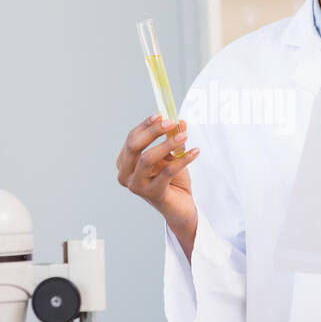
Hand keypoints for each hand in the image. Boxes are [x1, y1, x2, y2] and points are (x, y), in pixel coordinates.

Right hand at [116, 114, 198, 233]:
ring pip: (147, 159)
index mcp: (125, 163)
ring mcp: (137, 187)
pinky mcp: (152, 195)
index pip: (132, 138)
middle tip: (171, 122)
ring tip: (184, 136)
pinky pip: (167, 172)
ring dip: (167, 144)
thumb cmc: (172, 180)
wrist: (180, 207)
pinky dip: (182, 160)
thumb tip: (179, 121)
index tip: (162, 114)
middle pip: (134, 146)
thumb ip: (171, 138)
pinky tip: (195, 152)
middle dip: (153, 132)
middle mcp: (125, 175)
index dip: (146, 125)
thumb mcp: (170, 155)